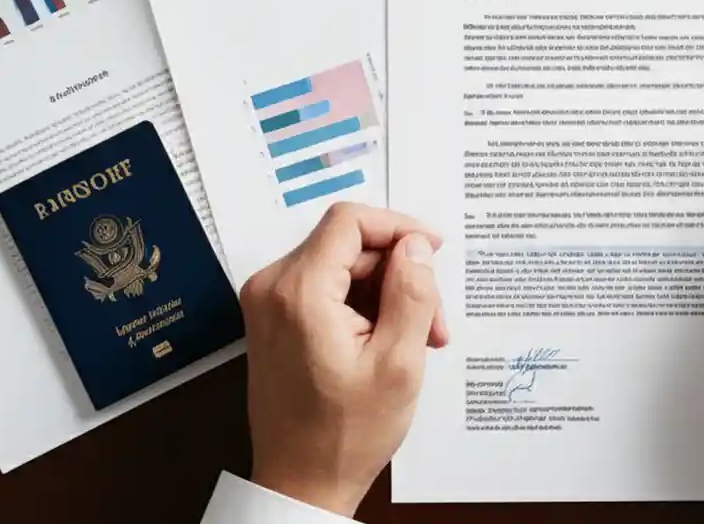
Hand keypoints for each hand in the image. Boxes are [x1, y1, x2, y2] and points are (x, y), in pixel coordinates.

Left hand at [239, 203, 449, 515]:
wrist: (301, 481)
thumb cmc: (344, 434)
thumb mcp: (399, 363)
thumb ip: (412, 293)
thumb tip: (416, 246)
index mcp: (299, 292)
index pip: (350, 221)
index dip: (399, 227)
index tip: (432, 249)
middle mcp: (272, 288)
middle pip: (351, 246)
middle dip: (400, 275)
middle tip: (433, 322)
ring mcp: (269, 303)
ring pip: (344, 267)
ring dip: (386, 293)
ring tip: (416, 340)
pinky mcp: (275, 318)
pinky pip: (328, 288)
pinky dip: (364, 305)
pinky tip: (388, 341)